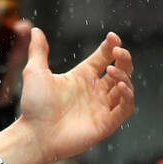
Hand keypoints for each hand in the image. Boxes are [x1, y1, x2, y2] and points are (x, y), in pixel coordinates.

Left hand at [14, 28, 134, 163]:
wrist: (37, 134)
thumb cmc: (34, 106)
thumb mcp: (35, 72)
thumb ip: (39, 51)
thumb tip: (35, 29)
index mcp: (81, 77)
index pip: (103, 58)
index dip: (110, 47)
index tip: (112, 37)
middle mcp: (95, 91)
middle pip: (119, 71)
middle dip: (124, 60)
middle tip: (119, 51)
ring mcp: (102, 107)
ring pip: (125, 88)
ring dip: (124, 77)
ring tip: (112, 71)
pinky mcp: (107, 123)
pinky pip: (125, 108)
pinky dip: (127, 97)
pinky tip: (119, 87)